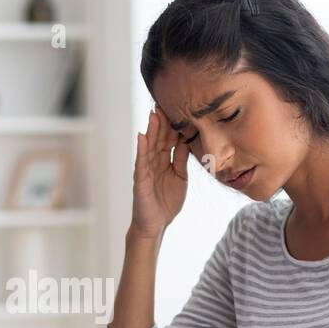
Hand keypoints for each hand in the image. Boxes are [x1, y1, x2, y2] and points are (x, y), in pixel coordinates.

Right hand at [130, 106, 189, 238]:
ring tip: (154, 113)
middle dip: (162, 121)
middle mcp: (154, 162)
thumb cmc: (166, 202)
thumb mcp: (180, 177)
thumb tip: (188, 139)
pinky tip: (142, 136)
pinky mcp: (140, 180)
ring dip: (151, 130)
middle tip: (165, 101)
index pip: (169, 138)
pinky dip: (141, 149)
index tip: (179, 106)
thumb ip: (181, 159)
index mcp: (164, 161)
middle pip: (159, 138)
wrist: (155, 225)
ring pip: (149, 146)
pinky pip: (141, 162)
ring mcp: (146, 170)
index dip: (174, 124)